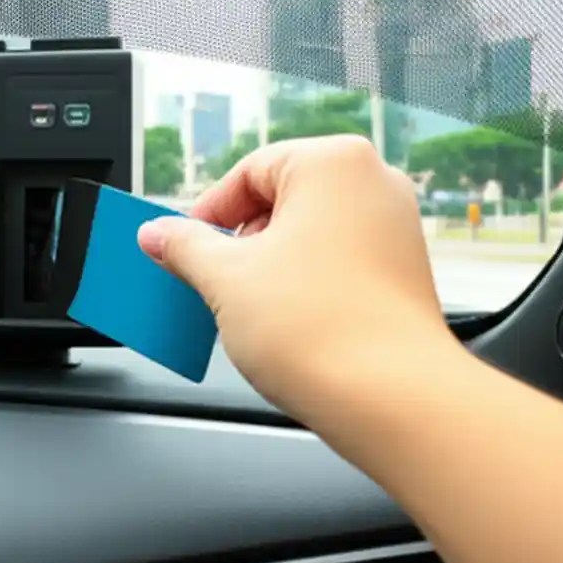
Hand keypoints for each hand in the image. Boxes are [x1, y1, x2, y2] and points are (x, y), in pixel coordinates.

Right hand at [137, 136, 452, 418]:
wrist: (391, 400)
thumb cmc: (318, 329)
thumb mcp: (225, 278)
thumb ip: (183, 247)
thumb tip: (157, 235)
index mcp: (332, 163)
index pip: (248, 172)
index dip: (207, 213)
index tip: (181, 246)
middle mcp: (374, 183)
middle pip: (282, 200)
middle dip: (240, 242)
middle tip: (210, 281)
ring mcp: (396, 228)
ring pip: (310, 234)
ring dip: (271, 267)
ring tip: (249, 310)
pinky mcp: (405, 272)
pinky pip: (340, 262)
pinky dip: (307, 284)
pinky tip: (287, 324)